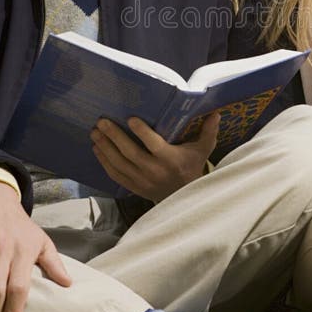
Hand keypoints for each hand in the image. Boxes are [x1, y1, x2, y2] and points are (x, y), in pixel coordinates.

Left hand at [90, 112, 220, 201]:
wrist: (183, 198)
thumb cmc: (191, 168)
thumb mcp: (203, 151)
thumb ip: (208, 132)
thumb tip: (216, 113)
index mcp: (170, 159)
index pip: (153, 144)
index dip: (141, 131)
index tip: (130, 118)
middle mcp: (154, 170)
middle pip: (130, 153)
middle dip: (114, 136)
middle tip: (102, 121)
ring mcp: (141, 180)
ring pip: (119, 163)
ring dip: (105, 147)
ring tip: (95, 132)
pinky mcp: (133, 187)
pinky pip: (115, 174)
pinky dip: (104, 161)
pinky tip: (97, 148)